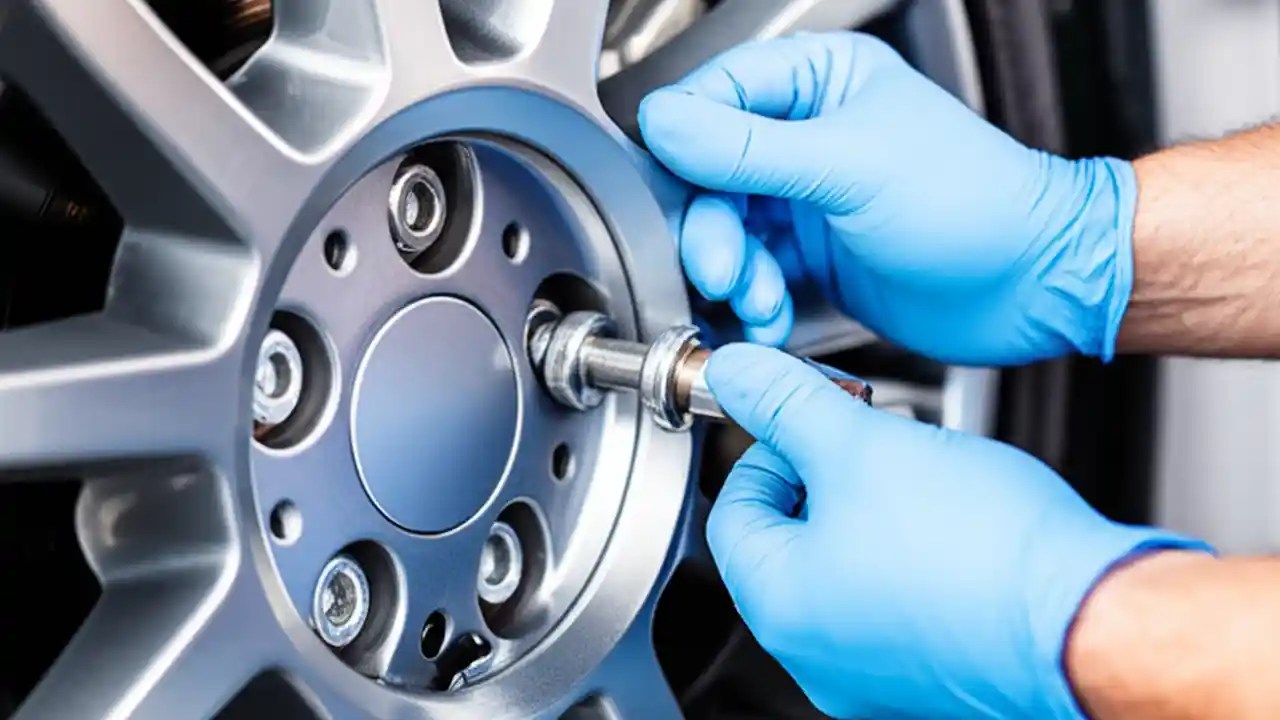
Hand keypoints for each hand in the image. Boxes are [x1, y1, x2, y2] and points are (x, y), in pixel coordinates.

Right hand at [639, 32, 1136, 363]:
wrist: (1029, 285)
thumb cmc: (973, 205)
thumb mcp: (849, 166)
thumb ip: (747, 147)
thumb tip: (663, 121)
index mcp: (818, 81)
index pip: (715, 95)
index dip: (685, 147)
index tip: (677, 193)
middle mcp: (805, 134)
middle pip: (709, 174)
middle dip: (712, 229)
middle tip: (724, 267)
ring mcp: (806, 197)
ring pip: (727, 229)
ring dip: (734, 272)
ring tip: (760, 298)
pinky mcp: (813, 254)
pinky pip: (755, 273)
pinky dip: (756, 300)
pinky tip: (775, 315)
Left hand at [703, 344, 1207, 717]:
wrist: (1095, 621)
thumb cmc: (985, 552)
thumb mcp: (861, 446)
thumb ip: (787, 404)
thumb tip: (738, 374)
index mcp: (780, 607)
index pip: (733, 511)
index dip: (769, 449)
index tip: (811, 420)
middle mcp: (817, 657)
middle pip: (788, 541)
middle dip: (826, 477)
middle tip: (871, 440)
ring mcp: (876, 675)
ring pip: (846, 569)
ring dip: (871, 511)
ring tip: (921, 478)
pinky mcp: (932, 677)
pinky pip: (896, 604)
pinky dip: (911, 557)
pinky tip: (954, 528)